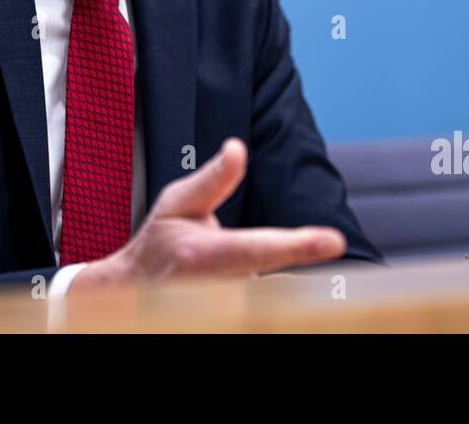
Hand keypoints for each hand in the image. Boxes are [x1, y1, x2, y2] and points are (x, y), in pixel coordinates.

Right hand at [69, 137, 346, 290]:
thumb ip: (213, 179)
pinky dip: (288, 302)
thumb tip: (237, 149)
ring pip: (272, 303)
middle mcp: (213, 291)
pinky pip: (269, 310)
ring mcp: (222, 311)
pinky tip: (309, 296)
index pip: (254, 249)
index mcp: (200, 255)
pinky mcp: (232, 318)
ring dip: (299, 291)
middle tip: (331, 247)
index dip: (295, 245)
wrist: (135, 290)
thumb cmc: (160, 243)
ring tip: (314, 259)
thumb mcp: (177, 201)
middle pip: (272, 281)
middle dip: (301, 264)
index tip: (333, 241)